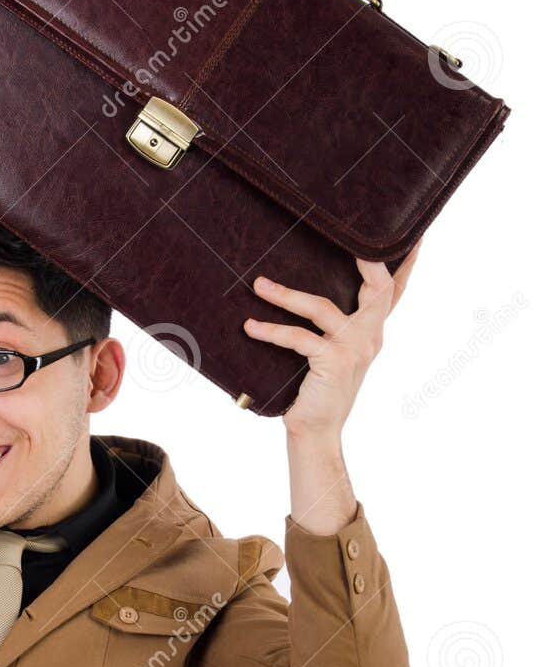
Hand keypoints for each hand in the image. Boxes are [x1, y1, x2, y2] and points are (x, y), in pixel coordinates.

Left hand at [243, 238, 422, 440]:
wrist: (315, 431)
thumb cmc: (318, 390)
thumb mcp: (334, 354)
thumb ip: (333, 326)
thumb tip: (310, 294)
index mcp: (372, 332)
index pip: (394, 292)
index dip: (406, 264)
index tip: (415, 236)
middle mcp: (370, 337)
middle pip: (378, 289)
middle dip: (366, 261)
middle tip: (344, 235)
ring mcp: (354, 349)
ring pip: (322, 307)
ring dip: (286, 295)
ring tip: (259, 285)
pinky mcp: (333, 362)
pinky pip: (299, 337)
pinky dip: (271, 331)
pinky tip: (251, 327)